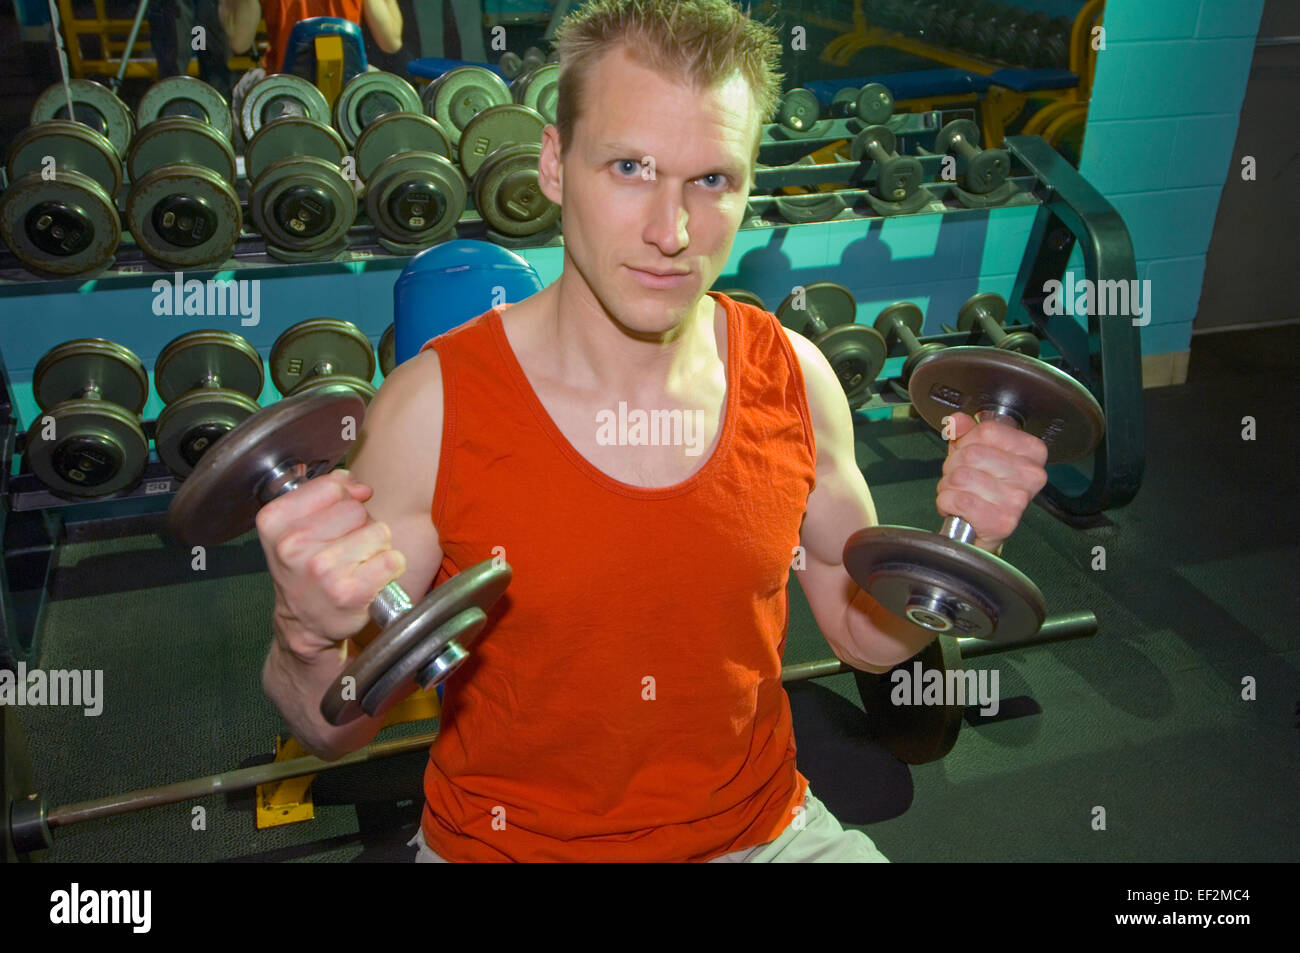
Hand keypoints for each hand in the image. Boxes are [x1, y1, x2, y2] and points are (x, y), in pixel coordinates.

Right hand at [255, 469, 406, 657]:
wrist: (303, 624)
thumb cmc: (303, 570)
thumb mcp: (296, 526)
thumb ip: (325, 493)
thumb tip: (358, 486)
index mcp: (275, 522)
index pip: (333, 487)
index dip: (345, 498)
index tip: (338, 519)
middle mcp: (293, 545)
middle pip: (357, 509)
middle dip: (360, 525)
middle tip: (344, 549)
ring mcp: (322, 569)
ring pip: (378, 531)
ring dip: (376, 547)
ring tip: (355, 564)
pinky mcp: (350, 592)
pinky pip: (392, 559)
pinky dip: (390, 568)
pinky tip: (369, 578)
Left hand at [935, 413, 1047, 553]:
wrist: (982, 532)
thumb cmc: (982, 490)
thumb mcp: (974, 452)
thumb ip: (965, 432)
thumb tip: (957, 421)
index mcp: (1033, 451)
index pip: (987, 430)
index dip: (966, 441)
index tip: (969, 454)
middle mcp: (1032, 475)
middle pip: (971, 453)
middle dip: (953, 467)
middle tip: (961, 480)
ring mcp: (1019, 499)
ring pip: (961, 476)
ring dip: (949, 487)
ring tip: (960, 494)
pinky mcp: (1003, 521)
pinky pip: (959, 500)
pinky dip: (947, 503)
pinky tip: (958, 509)